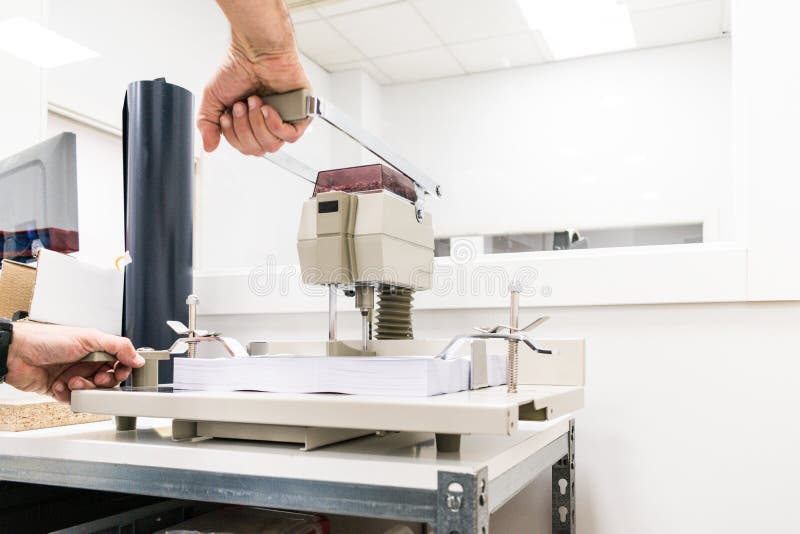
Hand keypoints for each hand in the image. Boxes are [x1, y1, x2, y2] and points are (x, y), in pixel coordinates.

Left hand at [5, 322, 143, 402]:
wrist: (17, 353)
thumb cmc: (47, 339)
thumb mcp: (89, 338)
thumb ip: (118, 346)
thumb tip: (138, 358)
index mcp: (96, 348)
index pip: (120, 362)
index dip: (122, 370)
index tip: (120, 373)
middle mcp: (86, 363)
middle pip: (108, 381)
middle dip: (102, 382)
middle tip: (96, 378)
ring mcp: (74, 376)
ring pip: (92, 392)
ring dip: (83, 388)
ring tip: (71, 380)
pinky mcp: (61, 390)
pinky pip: (74, 400)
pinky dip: (67, 395)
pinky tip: (59, 385)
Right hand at [197, 46, 311, 155]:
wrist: (255, 49)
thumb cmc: (238, 66)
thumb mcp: (214, 97)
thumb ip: (208, 123)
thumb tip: (209, 146)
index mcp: (249, 122)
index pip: (244, 148)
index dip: (234, 136)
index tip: (227, 115)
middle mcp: (267, 123)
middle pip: (258, 149)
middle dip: (244, 129)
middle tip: (242, 104)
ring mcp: (285, 119)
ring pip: (272, 145)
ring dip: (258, 124)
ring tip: (255, 101)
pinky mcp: (300, 114)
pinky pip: (291, 136)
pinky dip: (275, 125)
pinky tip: (268, 108)